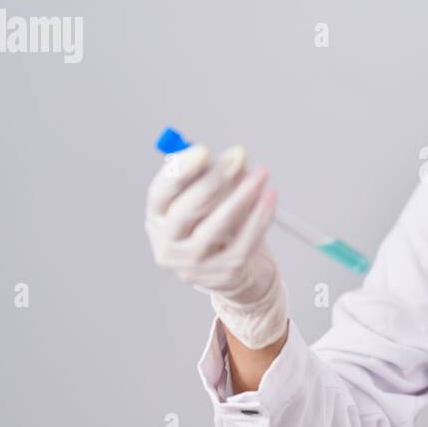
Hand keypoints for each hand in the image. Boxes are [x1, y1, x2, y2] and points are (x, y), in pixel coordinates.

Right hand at [144, 142, 288, 347]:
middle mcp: (168, 245)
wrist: (235, 270)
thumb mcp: (211, 197)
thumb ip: (216, 175)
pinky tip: (270, 199)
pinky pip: (243, 243)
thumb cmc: (218, 224)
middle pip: (186, 210)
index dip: (179, 172)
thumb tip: (236, 157)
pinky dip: (259, 218)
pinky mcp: (222, 275)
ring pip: (216, 228)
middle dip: (213, 180)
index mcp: (158, 219)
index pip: (160, 194)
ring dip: (241, 196)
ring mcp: (193, 265)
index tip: (202, 151)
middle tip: (237, 156)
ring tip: (261, 174)